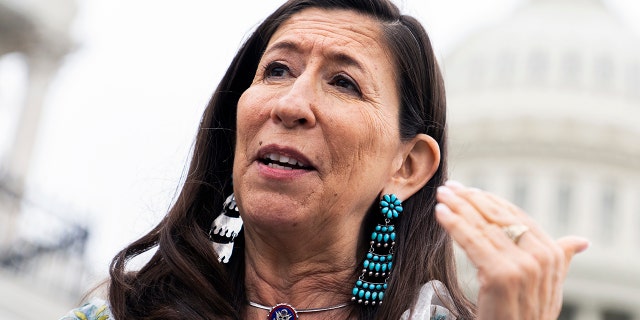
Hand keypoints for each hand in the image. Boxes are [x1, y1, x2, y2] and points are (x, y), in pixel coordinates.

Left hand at [434, 180, 588, 319]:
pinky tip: (441, 213)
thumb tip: (581, 241)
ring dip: (458, 207)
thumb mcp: (549, 285)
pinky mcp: (501, 275)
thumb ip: (561, 258)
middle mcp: (541, 257)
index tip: (468, 190)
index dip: (490, 201)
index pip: (516, 216)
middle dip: (471, 199)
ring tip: (443, 195)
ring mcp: (522, 266)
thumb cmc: (528, 315)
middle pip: (498, 218)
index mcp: (552, 254)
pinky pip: (472, 242)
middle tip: (450, 188)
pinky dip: (454, 224)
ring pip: (483, 227)